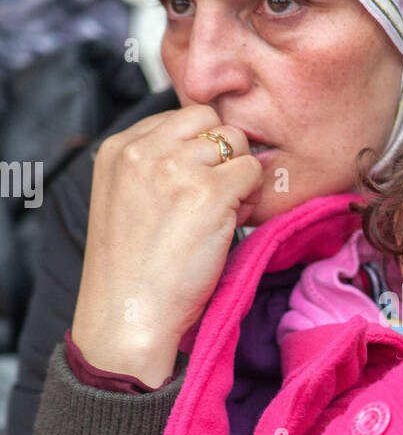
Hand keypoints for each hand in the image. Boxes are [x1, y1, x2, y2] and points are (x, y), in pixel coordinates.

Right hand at [71, 106, 264, 384]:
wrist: (128, 317)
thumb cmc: (133, 271)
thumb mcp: (126, 200)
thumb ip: (155, 166)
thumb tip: (210, 146)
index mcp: (118, 148)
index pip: (179, 117)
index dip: (198, 151)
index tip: (191, 189)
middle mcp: (144, 149)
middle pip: (210, 121)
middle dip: (222, 155)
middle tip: (213, 199)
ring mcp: (177, 167)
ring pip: (236, 141)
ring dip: (238, 176)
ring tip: (220, 214)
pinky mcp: (209, 191)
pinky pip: (253, 172)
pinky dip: (251, 198)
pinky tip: (229, 226)